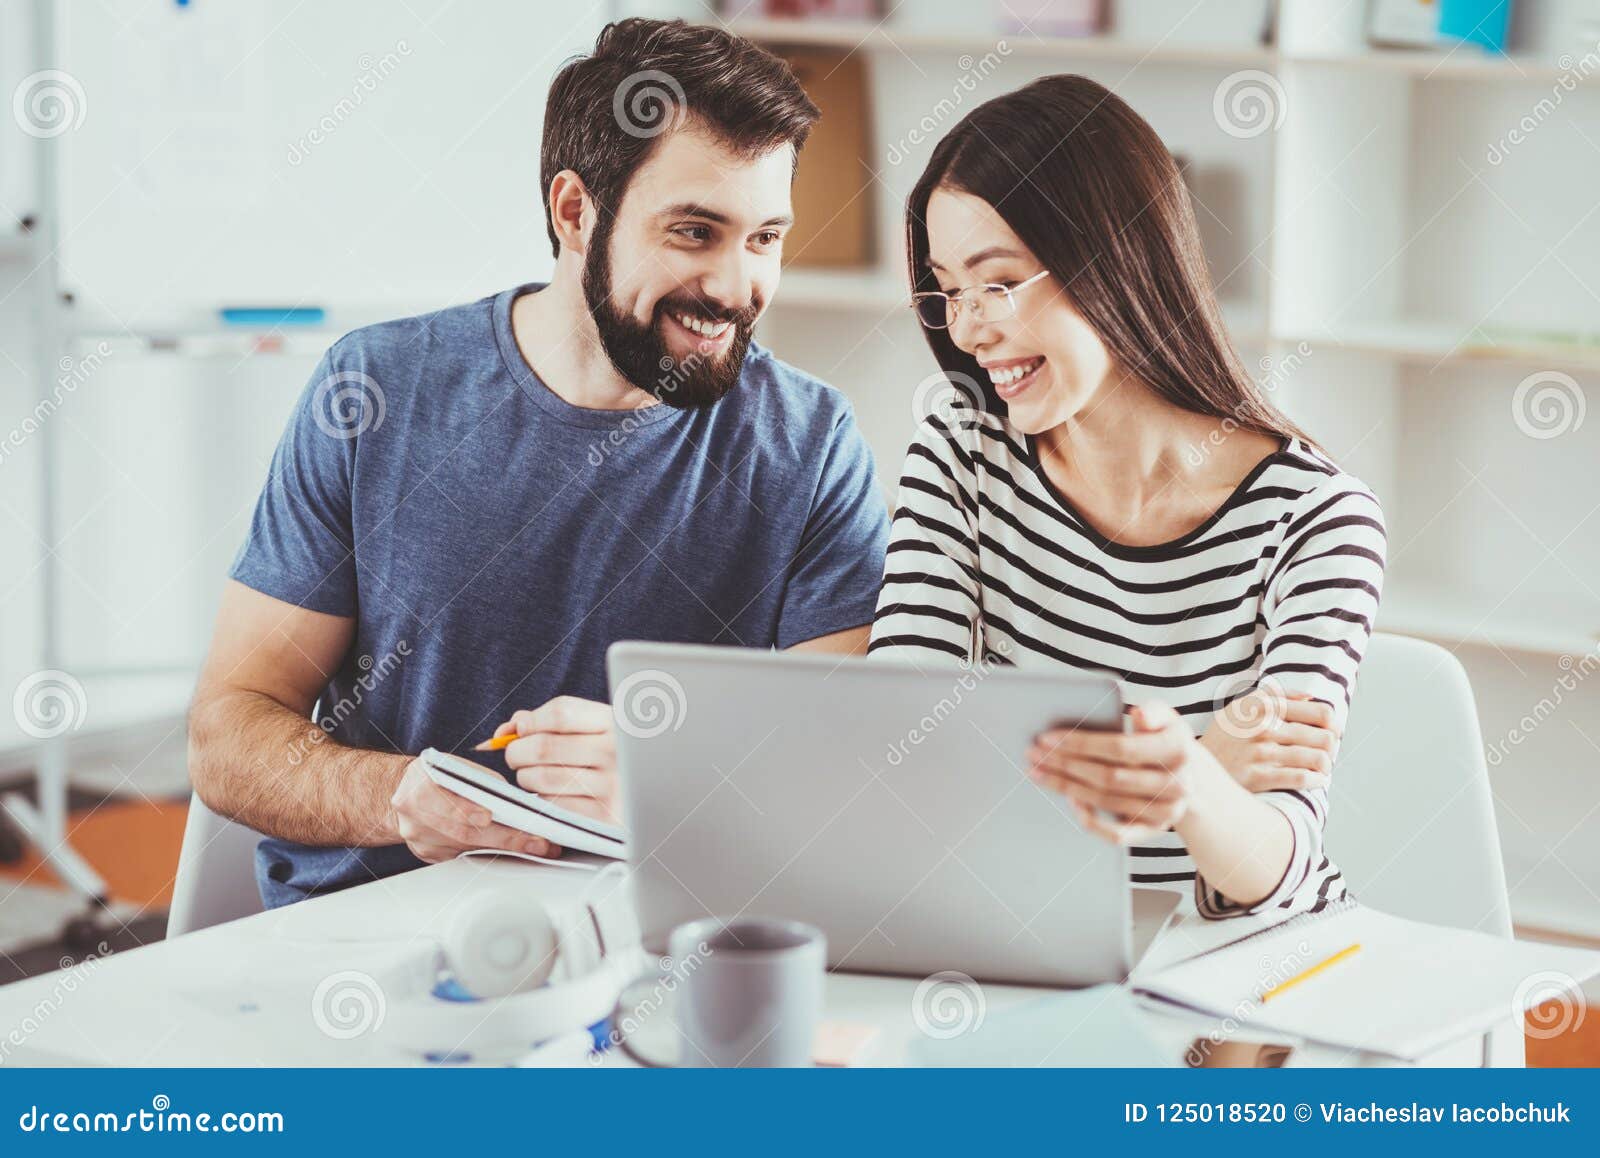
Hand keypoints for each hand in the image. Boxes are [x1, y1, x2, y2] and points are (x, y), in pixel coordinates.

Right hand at [389, 757, 556, 863]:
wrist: (402, 791)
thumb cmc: (435, 775)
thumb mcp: (452, 766)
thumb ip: (479, 781)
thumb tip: (516, 800)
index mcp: (419, 786)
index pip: (447, 801)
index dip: (468, 810)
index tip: (492, 817)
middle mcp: (415, 815)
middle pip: (463, 832)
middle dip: (505, 837)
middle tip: (537, 842)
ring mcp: (420, 838)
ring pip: (467, 847)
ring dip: (502, 847)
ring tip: (534, 846)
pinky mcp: (427, 853)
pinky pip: (461, 855)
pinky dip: (487, 851)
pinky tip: (509, 850)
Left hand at [486, 696, 619, 824]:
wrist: (652, 794)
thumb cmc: (612, 756)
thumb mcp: (595, 729)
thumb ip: (551, 721)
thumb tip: (507, 729)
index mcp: (616, 722)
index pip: (560, 713)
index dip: (530, 721)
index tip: (522, 729)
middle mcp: (616, 752)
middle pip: (544, 746)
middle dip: (517, 751)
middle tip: (516, 756)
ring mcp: (612, 785)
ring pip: (541, 778)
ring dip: (525, 777)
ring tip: (531, 775)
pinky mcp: (603, 816)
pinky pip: (552, 805)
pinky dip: (541, 800)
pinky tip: (550, 794)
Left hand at [1027, 702, 1219, 844]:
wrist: (1192, 778)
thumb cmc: (1165, 740)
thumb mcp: (1167, 718)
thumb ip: (1154, 712)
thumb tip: (1139, 714)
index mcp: (1178, 750)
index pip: (1120, 748)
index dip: (1081, 744)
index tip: (1048, 737)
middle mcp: (1175, 785)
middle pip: (1108, 777)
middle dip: (1065, 764)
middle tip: (1034, 753)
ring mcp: (1165, 813)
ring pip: (1105, 801)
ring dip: (1066, 787)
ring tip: (1039, 772)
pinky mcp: (1153, 832)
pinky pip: (1117, 835)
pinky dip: (1090, 819)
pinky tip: (1068, 800)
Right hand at [1199, 689, 1337, 792]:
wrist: (1194, 766)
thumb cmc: (1223, 737)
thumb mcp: (1240, 707)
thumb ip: (1274, 696)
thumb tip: (1310, 695)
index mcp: (1264, 706)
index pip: (1321, 712)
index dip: (1334, 724)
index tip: (1331, 732)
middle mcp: (1264, 726)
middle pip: (1325, 737)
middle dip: (1331, 748)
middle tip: (1326, 753)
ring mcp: (1261, 752)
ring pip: (1318, 759)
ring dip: (1325, 766)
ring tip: (1321, 768)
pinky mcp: (1258, 776)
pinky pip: (1302, 779)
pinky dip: (1316, 781)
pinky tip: (1315, 780)